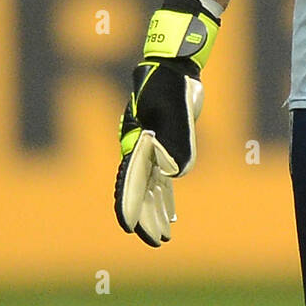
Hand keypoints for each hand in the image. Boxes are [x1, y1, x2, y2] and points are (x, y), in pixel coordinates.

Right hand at [113, 0, 218, 246]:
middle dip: (145, 217)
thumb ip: (177, 138)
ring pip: (150, 188)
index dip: (129, 204)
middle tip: (155, 241)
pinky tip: (171, 214)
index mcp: (137, 141)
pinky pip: (161, 178)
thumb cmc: (170, 82)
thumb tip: (175, 173)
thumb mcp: (175, 107)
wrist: (174, 63)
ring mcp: (150, 147)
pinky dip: (165, 196)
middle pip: (139, 190)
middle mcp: (139, 148)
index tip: (129, 226)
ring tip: (163, 236)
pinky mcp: (164, 144)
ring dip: (156, 211)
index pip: (130, 180)